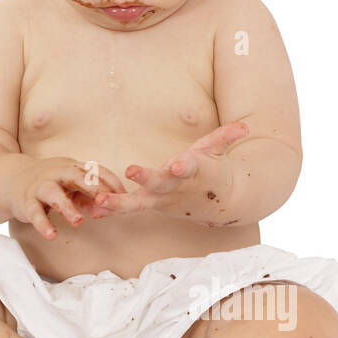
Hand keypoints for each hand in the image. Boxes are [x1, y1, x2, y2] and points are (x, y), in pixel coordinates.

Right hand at [7, 158, 125, 239]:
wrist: (11, 181)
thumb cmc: (49, 184)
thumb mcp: (70, 187)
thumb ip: (87, 198)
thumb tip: (105, 209)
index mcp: (71, 167)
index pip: (94, 170)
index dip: (110, 181)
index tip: (124, 195)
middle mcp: (56, 173)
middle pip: (75, 176)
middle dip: (91, 187)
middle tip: (105, 201)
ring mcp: (40, 186)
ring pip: (53, 194)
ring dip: (66, 207)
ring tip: (79, 222)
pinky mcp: (26, 202)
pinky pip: (35, 213)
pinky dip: (43, 224)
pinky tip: (52, 235)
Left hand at [91, 122, 248, 218]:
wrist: (218, 204)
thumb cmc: (213, 171)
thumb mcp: (218, 151)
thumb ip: (227, 136)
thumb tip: (244, 127)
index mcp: (194, 172)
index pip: (190, 167)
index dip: (183, 165)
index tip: (177, 164)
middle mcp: (176, 188)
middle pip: (160, 184)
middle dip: (147, 178)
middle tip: (131, 170)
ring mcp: (162, 200)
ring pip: (140, 203)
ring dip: (119, 204)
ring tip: (100, 202)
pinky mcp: (151, 205)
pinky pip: (130, 209)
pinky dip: (112, 210)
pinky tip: (92, 210)